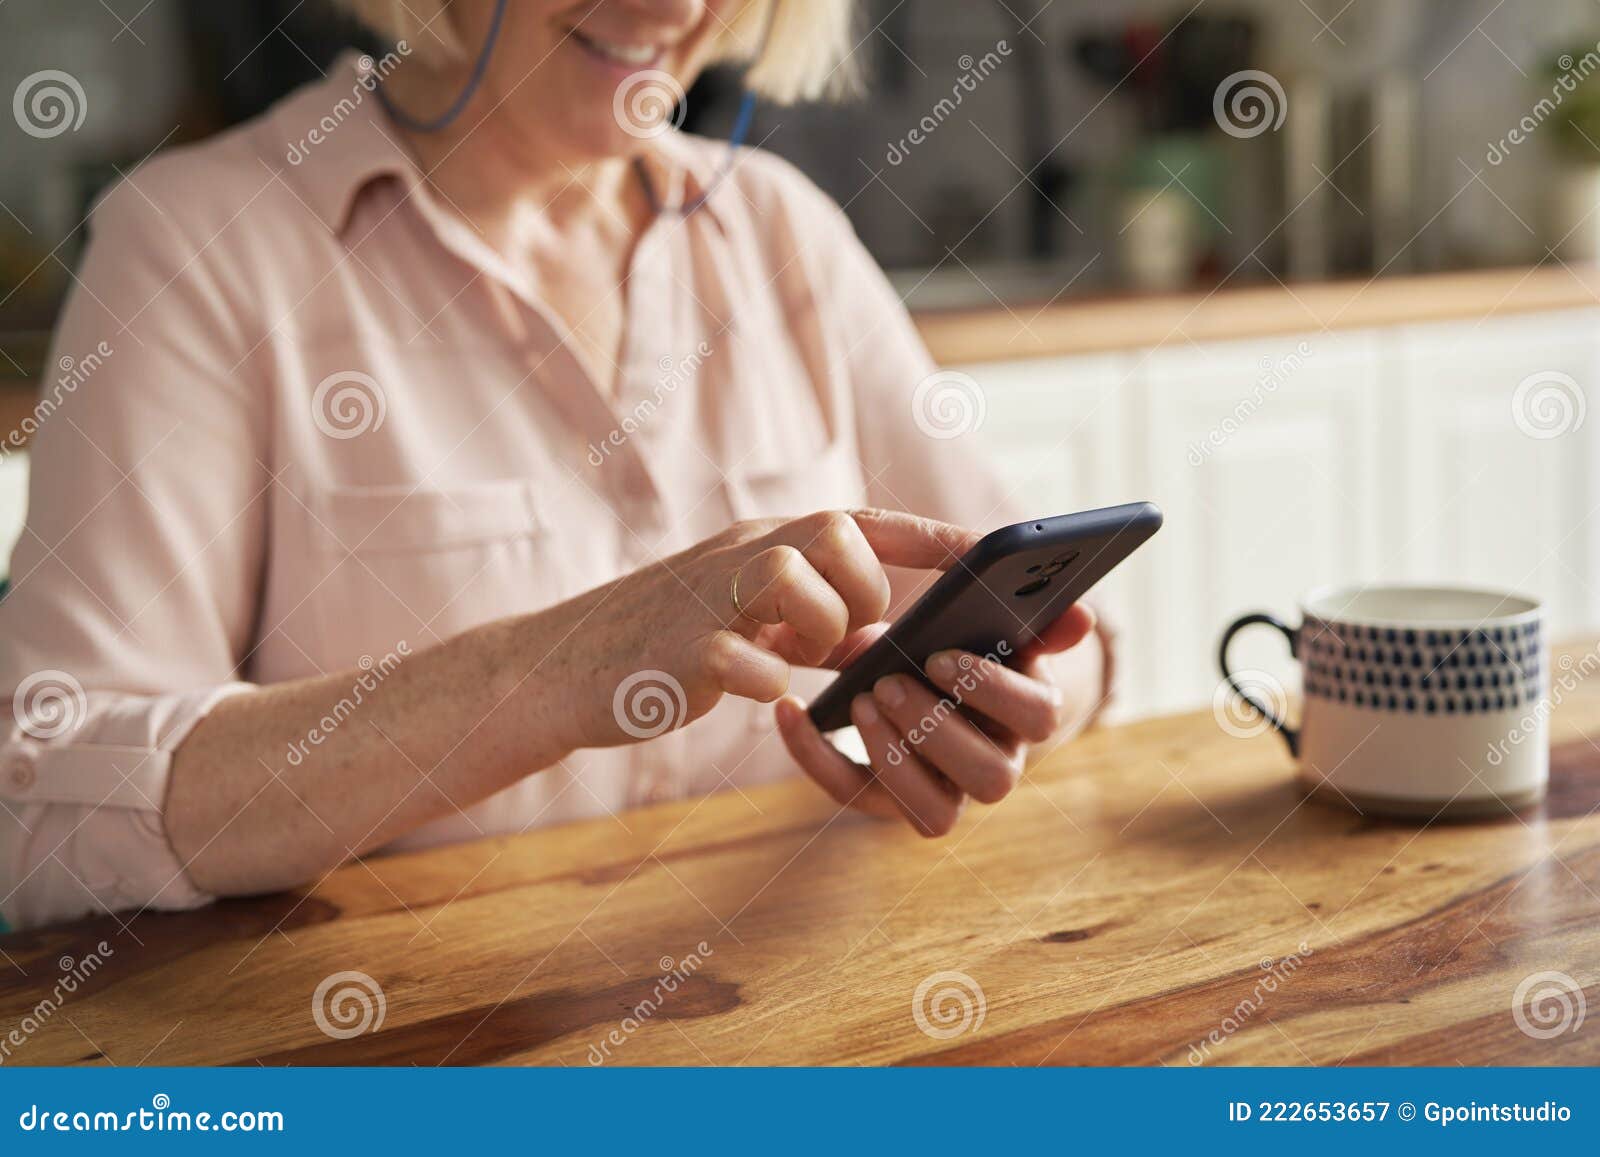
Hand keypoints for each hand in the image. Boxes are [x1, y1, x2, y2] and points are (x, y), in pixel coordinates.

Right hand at [551, 509, 978, 750]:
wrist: (564, 667)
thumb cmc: (672, 642)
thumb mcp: (754, 621)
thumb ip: (820, 626)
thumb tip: (887, 639)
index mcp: (768, 544)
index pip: (868, 523)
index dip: (935, 537)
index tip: (995, 553)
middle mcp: (742, 556)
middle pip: (836, 531)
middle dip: (862, 588)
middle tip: (844, 634)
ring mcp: (707, 599)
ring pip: (791, 576)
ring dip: (819, 627)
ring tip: (796, 658)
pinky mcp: (678, 652)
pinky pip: (741, 658)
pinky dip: (765, 680)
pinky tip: (761, 693)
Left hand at [774, 603, 1099, 835]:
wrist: (902, 656)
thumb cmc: (953, 631)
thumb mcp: (985, 613)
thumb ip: (1028, 612)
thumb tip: (1082, 617)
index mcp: (1028, 708)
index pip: (1039, 716)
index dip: (992, 690)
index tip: (940, 654)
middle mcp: (995, 761)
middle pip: (989, 776)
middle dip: (936, 729)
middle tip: (888, 682)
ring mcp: (943, 790)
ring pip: (935, 811)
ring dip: (895, 757)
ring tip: (860, 701)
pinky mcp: (887, 800)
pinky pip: (856, 796)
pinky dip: (817, 757)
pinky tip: (791, 710)